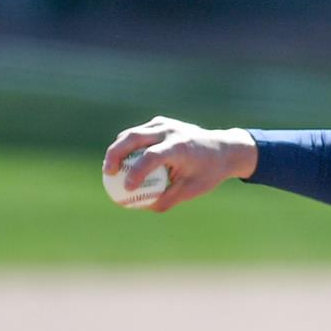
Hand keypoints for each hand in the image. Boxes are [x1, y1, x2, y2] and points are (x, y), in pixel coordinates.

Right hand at [102, 117, 257, 212]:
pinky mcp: (159, 123)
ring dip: (117, 150)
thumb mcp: (191, 191)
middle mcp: (170, 131)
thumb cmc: (208, 172)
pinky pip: (138, 134)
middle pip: (134, 137)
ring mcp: (164, 124)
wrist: (223, 148)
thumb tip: (140, 207)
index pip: (152, 156)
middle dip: (115, 154)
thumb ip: (167, 200)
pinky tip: (121, 162)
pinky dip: (126, 146)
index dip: (137, 172)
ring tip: (110, 170)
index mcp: (180, 146)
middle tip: (107, 173)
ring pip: (132, 133)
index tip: (127, 188)